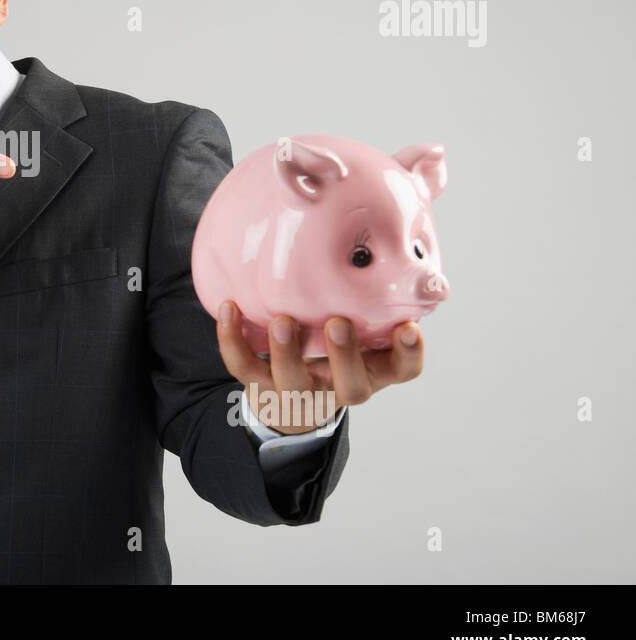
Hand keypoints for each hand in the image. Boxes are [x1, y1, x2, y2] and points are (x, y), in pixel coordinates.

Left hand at [215, 300, 423, 434]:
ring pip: (294, 382)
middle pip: (352, 386)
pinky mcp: (261, 385)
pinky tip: (230, 308)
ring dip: (287, 352)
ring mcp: (300, 390)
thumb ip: (369, 298)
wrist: (291, 398)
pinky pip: (243, 367)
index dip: (409, 353)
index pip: (402, 370)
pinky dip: (233, 339)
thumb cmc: (333, 349)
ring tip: (282, 320)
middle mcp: (340, 385)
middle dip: (345, 355)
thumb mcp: (361, 329)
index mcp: (373, 370)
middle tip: (338, 322)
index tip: (408, 327)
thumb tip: (379, 241)